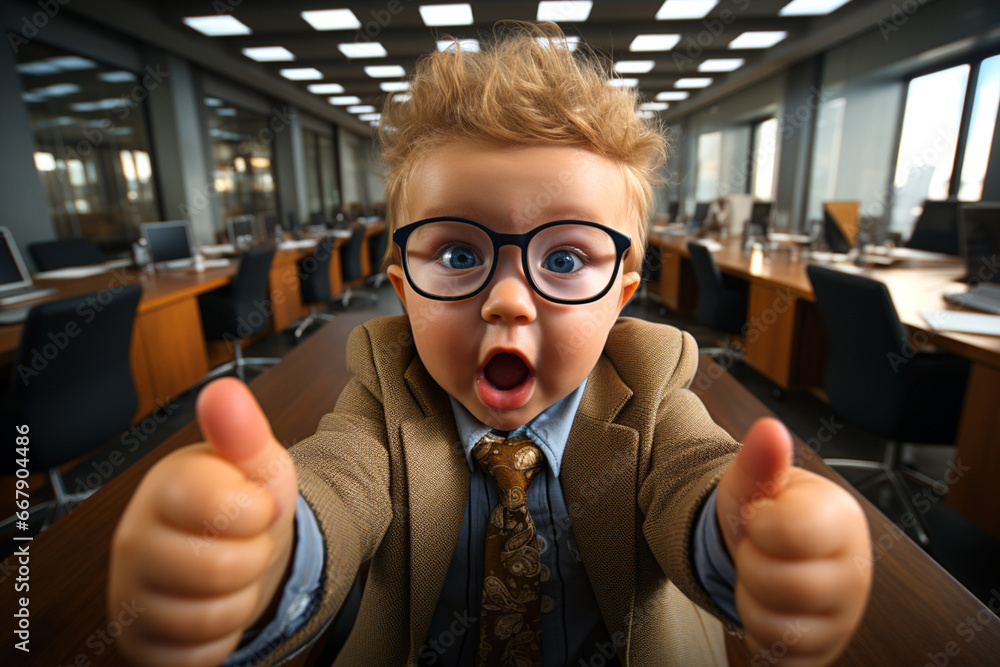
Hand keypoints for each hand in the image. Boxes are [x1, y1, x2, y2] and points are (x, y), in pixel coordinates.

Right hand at [109, 378, 298, 666]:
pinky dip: (221, 638)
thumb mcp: (258, 464)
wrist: (233, 551)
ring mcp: (130, 592)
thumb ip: (243, 431)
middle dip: (253, 559)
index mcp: (166, 486)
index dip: (255, 512)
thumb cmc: (244, 503)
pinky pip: (197, 656)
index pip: (218, 506)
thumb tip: (222, 391)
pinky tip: (213, 605)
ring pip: (210, 619)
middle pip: (219, 570)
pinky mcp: (139, 640)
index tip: (254, 504)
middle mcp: (135, 538)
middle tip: (244, 542)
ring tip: (231, 571)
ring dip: (240, 599)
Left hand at [716, 418, 871, 664]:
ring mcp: (844, 615)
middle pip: (782, 585)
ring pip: (777, 625)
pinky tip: (770, 606)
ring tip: (763, 576)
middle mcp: (855, 570)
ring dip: (752, 599)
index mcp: (841, 519)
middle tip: (760, 550)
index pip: (792, 531)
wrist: (770, 551)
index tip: (762, 517)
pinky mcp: (825, 648)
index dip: (760, 526)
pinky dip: (760, 632)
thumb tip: (769, 430)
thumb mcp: (754, 482)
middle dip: (752, 564)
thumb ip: (759, 459)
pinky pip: (779, 655)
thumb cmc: (766, 513)